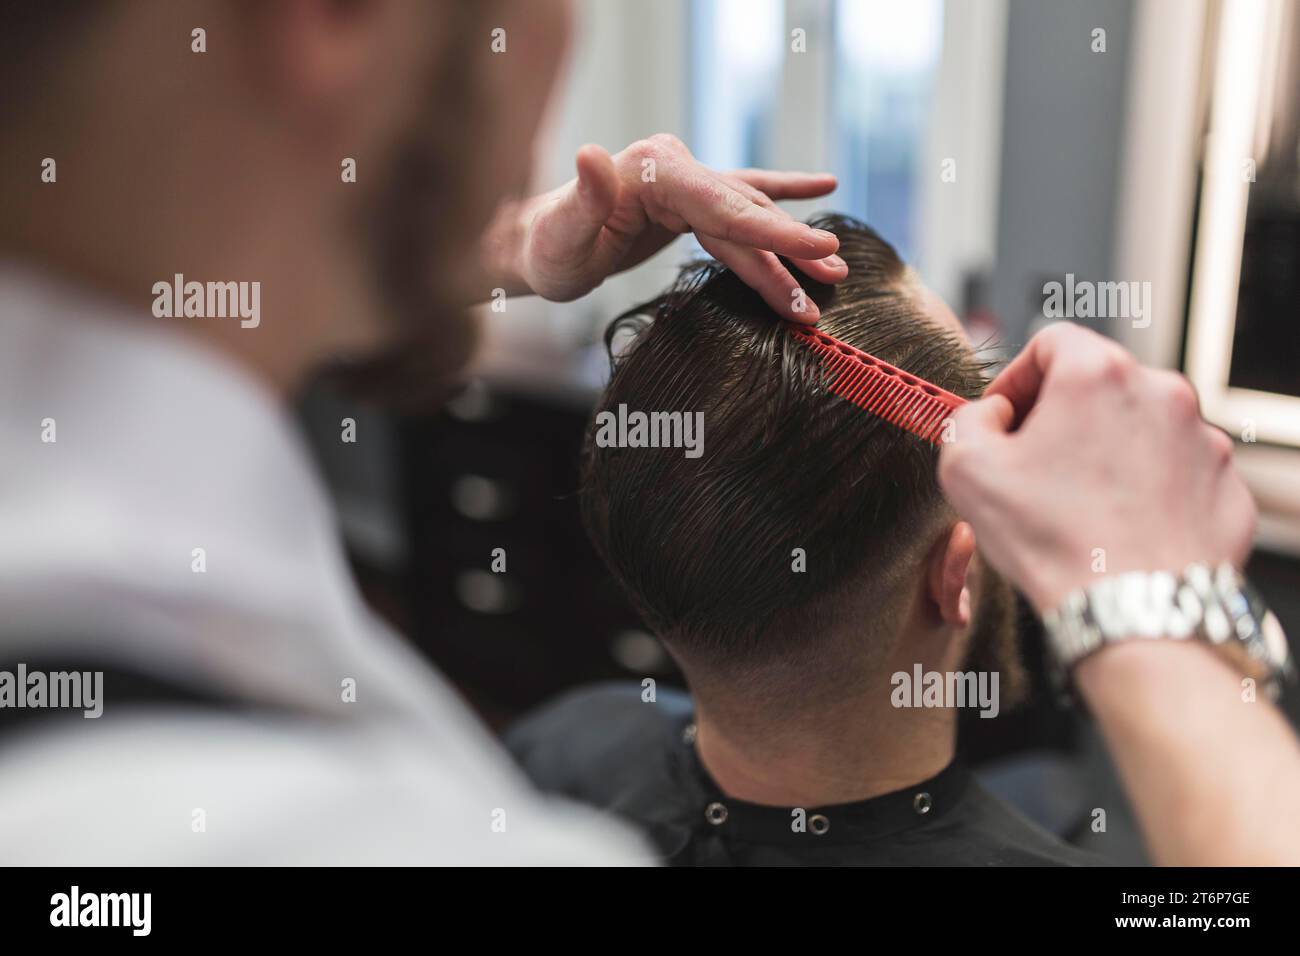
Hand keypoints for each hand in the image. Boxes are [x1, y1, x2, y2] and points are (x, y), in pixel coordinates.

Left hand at [485, 134, 846, 320]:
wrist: (536, 246)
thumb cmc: (546, 247)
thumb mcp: (559, 232)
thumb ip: (582, 196)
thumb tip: (590, 155)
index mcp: (653, 170)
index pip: (724, 204)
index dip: (772, 231)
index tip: (816, 247)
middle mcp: (674, 168)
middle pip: (744, 212)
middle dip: (791, 248)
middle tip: (837, 272)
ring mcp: (683, 183)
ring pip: (747, 219)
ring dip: (787, 250)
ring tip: (834, 274)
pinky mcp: (687, 203)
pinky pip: (740, 205)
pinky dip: (778, 202)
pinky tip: (821, 187)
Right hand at [937, 322, 1255, 612]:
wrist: (1134, 612)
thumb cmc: (1054, 540)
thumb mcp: (965, 469)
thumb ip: (966, 420)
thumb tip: (991, 415)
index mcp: (1098, 374)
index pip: (1052, 342)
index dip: (1018, 379)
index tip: (1005, 420)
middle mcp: (1162, 392)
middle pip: (1100, 385)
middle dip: (1065, 419)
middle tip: (1037, 469)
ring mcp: (1203, 439)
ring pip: (1141, 428)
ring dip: (1109, 453)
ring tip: (1081, 506)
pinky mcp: (1226, 485)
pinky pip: (1177, 473)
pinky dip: (1149, 489)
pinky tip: (1120, 527)